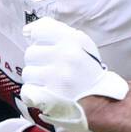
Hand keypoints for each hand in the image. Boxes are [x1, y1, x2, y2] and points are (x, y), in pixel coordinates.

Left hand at [20, 16, 127, 131]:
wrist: (102, 101)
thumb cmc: (88, 73)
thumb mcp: (81, 45)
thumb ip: (57, 32)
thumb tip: (28, 30)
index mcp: (73, 40)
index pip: (40, 30)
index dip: (37, 39)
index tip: (42, 47)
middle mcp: (65, 56)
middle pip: (31, 53)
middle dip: (38, 63)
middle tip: (51, 71)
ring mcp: (57, 77)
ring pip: (28, 72)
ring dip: (36, 79)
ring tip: (50, 84)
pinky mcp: (50, 96)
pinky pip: (28, 90)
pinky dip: (34, 95)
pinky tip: (46, 94)